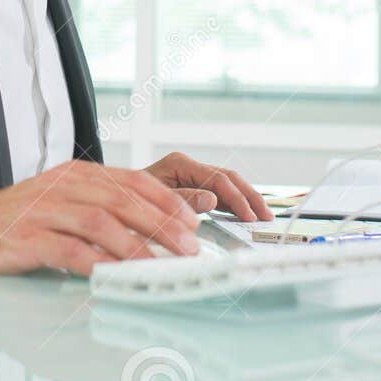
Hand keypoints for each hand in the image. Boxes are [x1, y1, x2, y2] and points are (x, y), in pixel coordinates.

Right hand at [0, 159, 200, 278]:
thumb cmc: (18, 222)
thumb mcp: (63, 204)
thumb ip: (101, 210)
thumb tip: (150, 232)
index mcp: (77, 175)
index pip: (132, 180)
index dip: (166, 201)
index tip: (193, 221)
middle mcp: (63, 186)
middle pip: (123, 199)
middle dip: (161, 224)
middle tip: (189, 247)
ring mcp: (44, 210)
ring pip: (100, 221)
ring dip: (136, 244)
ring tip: (159, 265)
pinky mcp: (27, 238)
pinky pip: (69, 249)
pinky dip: (95, 262)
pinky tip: (114, 276)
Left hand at [142, 151, 271, 221]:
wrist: (116, 200)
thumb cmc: (129, 199)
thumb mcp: (155, 200)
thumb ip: (185, 199)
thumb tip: (213, 199)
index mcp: (180, 163)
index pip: (218, 179)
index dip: (237, 198)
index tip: (249, 216)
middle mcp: (187, 166)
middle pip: (228, 177)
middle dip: (249, 196)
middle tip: (265, 215)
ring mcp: (191, 175)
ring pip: (227, 184)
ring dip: (245, 200)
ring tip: (261, 216)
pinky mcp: (192, 187)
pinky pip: (219, 193)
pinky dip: (234, 204)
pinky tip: (244, 215)